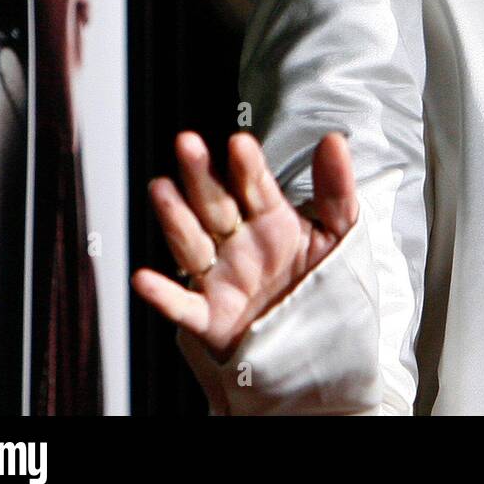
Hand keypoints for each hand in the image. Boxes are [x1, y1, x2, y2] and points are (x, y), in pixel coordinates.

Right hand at [132, 130, 357, 362]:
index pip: (255, 186)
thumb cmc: (322, 281)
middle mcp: (239, 244)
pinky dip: (163, 295)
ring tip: (161, 188)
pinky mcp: (211, 318)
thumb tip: (334, 141)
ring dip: (174, 218)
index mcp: (270, 220)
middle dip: (201, 174)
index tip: (240, 143)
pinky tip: (144, 278)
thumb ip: (336, 188)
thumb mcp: (339, 232)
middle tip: (188, 144)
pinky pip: (183, 306)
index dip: (246, 165)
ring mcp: (222, 278)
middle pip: (216, 204)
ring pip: (193, 244)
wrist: (319, 342)